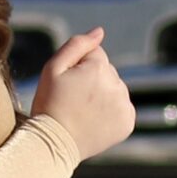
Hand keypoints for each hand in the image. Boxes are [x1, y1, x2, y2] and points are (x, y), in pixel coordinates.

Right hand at [31, 29, 134, 160]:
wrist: (53, 145)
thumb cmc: (49, 105)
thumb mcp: (52, 69)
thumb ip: (77, 45)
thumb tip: (100, 32)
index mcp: (99, 67)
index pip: (95, 55)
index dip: (77, 68)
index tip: (67, 86)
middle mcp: (117, 84)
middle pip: (107, 72)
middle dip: (92, 82)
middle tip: (73, 102)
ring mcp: (124, 105)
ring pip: (115, 90)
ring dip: (102, 97)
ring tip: (83, 113)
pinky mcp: (128, 122)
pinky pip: (122, 109)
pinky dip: (111, 114)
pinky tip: (94, 122)